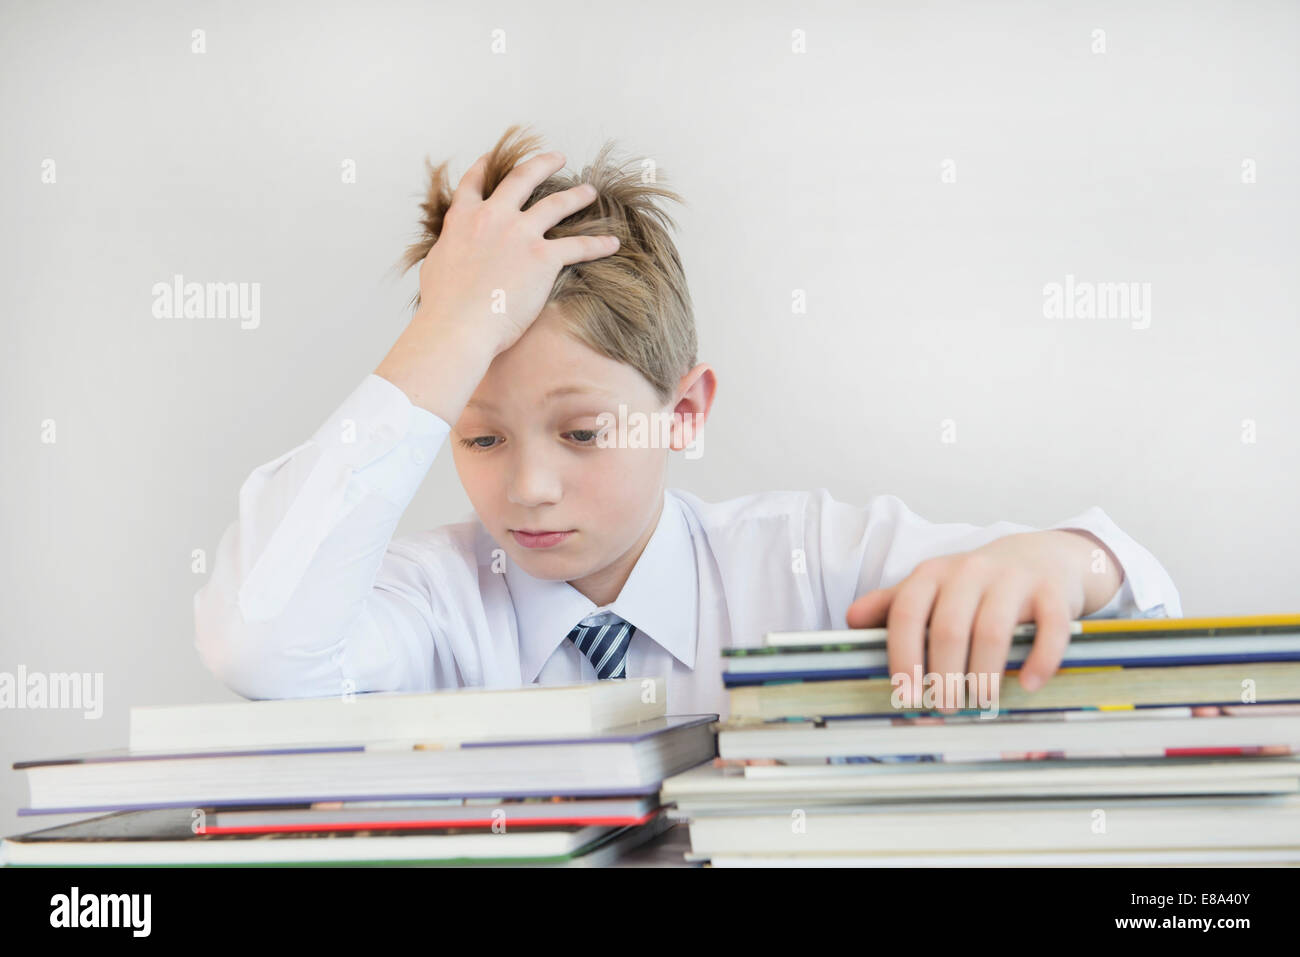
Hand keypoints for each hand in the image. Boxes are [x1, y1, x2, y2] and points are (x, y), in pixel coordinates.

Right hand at [415, 149, 619, 356]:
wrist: (457, 326)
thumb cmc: (443, 308)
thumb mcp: (436, 266)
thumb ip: (450, 250)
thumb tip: (455, 252)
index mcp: (463, 219)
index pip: (474, 183)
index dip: (485, 167)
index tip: (494, 158)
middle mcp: (493, 217)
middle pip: (522, 178)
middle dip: (542, 163)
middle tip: (557, 157)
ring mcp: (520, 234)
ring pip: (556, 204)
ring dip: (576, 195)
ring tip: (589, 191)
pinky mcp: (543, 258)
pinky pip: (579, 246)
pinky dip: (598, 244)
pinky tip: (613, 243)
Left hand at [844, 530, 1121, 708]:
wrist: (1041, 556)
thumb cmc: (975, 584)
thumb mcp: (932, 587)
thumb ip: (892, 604)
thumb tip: (850, 620)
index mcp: (933, 574)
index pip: (908, 613)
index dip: (902, 656)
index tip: (906, 695)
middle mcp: (970, 572)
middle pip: (949, 628)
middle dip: (944, 674)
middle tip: (946, 708)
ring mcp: (1013, 580)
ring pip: (993, 630)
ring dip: (985, 674)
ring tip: (981, 703)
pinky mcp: (1053, 592)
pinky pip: (1048, 629)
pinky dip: (1040, 660)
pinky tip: (1030, 685)